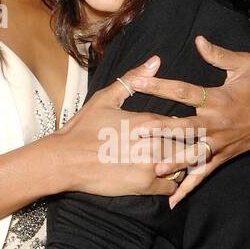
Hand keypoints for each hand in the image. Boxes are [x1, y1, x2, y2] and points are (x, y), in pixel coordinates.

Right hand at [56, 56, 191, 197]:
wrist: (64, 161)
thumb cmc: (83, 129)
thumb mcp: (105, 99)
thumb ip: (133, 80)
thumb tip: (156, 61)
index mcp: (148, 121)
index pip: (181, 124)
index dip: (182, 128)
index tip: (177, 132)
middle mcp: (154, 142)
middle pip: (185, 145)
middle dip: (184, 147)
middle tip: (178, 150)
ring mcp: (150, 165)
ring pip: (182, 165)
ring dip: (179, 165)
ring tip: (171, 164)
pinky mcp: (144, 185)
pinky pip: (170, 187)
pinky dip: (169, 183)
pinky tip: (162, 178)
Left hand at [130, 36, 249, 207]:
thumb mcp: (243, 64)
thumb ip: (218, 54)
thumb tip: (198, 39)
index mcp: (216, 98)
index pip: (184, 91)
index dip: (160, 86)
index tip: (137, 82)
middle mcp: (216, 123)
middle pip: (185, 127)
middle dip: (161, 130)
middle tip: (138, 134)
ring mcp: (219, 143)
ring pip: (194, 154)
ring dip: (176, 162)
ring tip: (156, 170)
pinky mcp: (221, 156)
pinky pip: (203, 174)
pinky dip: (189, 187)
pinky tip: (173, 200)